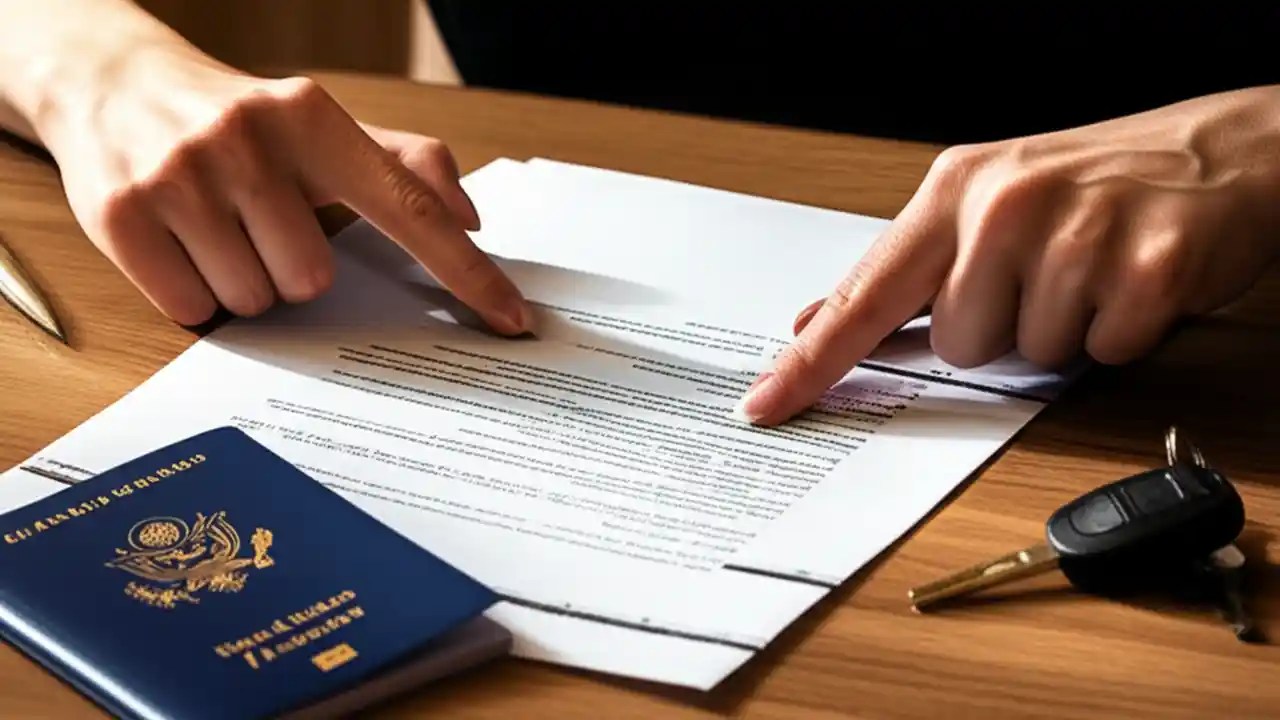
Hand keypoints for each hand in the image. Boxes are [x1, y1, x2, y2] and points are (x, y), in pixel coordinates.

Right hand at [34, 50, 529, 332]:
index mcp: (313, 118)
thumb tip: (470, 216)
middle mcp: (249, 138)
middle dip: (292, 270)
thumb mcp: (321, 126)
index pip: (410, 208)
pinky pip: (191, 309)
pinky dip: (193, 294)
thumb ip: (403, 168)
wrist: (112, 82)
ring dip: (243, 283)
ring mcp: (181, 174)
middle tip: (261, 226)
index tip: (512, 319)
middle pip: (313, 280)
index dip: (466, 272)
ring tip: (219, 229)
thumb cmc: (241, 119)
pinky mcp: (121, 212)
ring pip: (253, 300)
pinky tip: (180, 243)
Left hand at [737, 86, 1279, 424]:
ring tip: (1090, 275)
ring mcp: (1077, 235)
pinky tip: (1130, 285)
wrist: (1219, 152)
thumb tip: (813, 320)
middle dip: (1002, 329)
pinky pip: (1100, 354)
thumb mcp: (984, 206)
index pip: (864, 294)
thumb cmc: (1091, 185)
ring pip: (1028, 357)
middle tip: (1045, 277)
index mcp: (955, 191)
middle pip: (959, 345)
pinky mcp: (1145, 269)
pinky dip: (1117, 336)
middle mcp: (1006, 206)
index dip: (810, 359)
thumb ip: (901, 273)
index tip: (766, 403)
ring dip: (1060, 333)